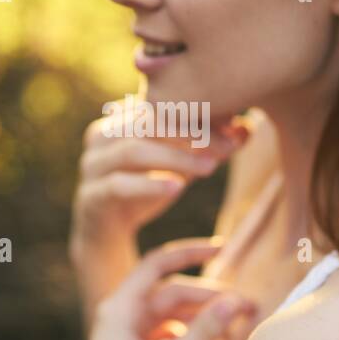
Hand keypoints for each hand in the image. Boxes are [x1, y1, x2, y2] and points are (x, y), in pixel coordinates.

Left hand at [69, 238, 257, 339]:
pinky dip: (191, 334)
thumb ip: (202, 335)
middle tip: (248, 306)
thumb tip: (235, 302)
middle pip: (171, 293)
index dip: (191, 252)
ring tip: (237, 324)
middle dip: (209, 297)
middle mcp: (119, 318)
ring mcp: (125, 338)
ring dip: (203, 317)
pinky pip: (167, 334)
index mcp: (118, 310)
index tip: (223, 246)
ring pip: (171, 314)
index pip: (157, 265)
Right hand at [70, 107, 250, 253]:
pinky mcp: (90, 196)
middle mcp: (102, 136)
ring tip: (209, 168)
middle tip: (227, 146)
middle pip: (148, 122)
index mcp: (121, 118)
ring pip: (133, 150)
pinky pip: (118, 185)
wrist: (106, 234)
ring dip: (175, 157)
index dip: (200, 113)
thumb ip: (206, 147)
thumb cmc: (144, 191)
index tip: (236, 125)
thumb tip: (247, 129)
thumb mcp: (179, 167)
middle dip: (191, 133)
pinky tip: (177, 188)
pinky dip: (149, 185)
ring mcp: (92, 166)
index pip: (162, 105)